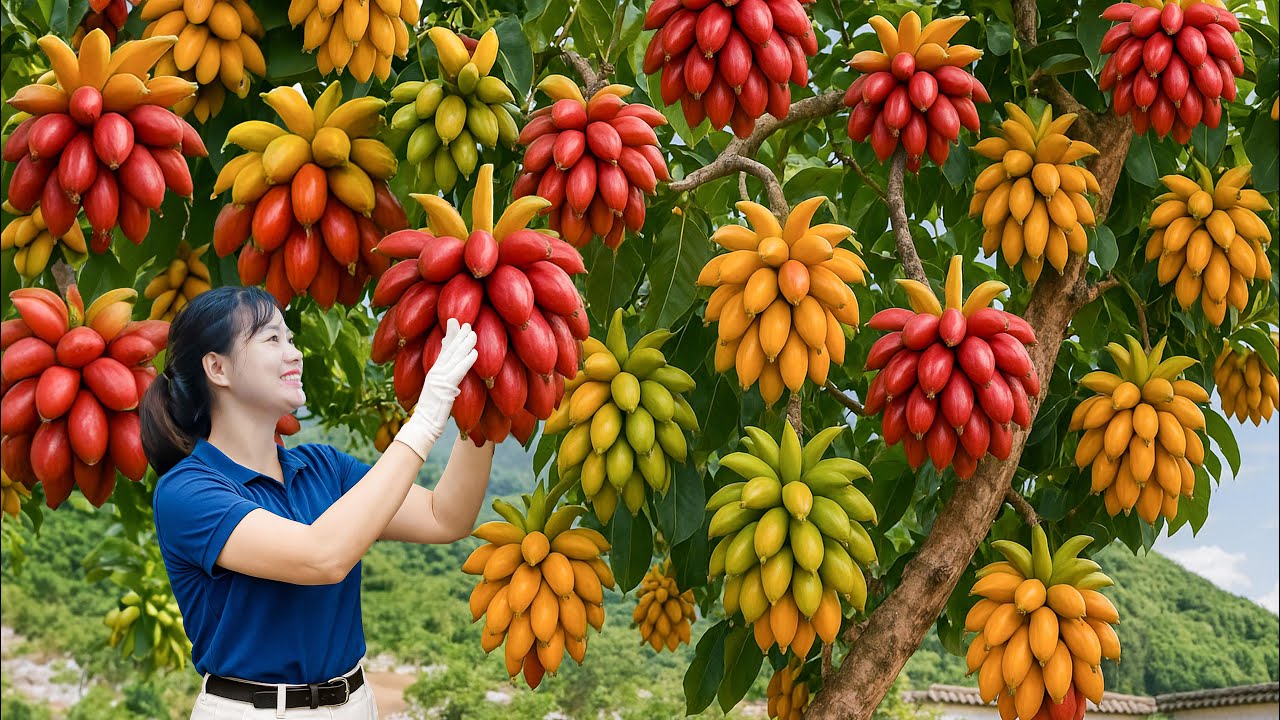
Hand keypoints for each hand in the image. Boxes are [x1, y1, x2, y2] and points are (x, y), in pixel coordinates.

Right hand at [393, 318, 476, 459]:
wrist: (424, 426)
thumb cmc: (433, 413)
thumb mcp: (439, 393)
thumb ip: (446, 382)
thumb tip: (453, 379)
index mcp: (434, 372)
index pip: (443, 350)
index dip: (450, 335)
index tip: (455, 322)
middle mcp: (435, 372)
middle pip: (448, 349)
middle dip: (458, 334)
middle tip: (466, 321)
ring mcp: (439, 379)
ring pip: (454, 357)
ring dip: (464, 344)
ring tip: (473, 332)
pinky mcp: (444, 388)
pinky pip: (458, 373)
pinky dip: (466, 362)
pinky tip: (474, 354)